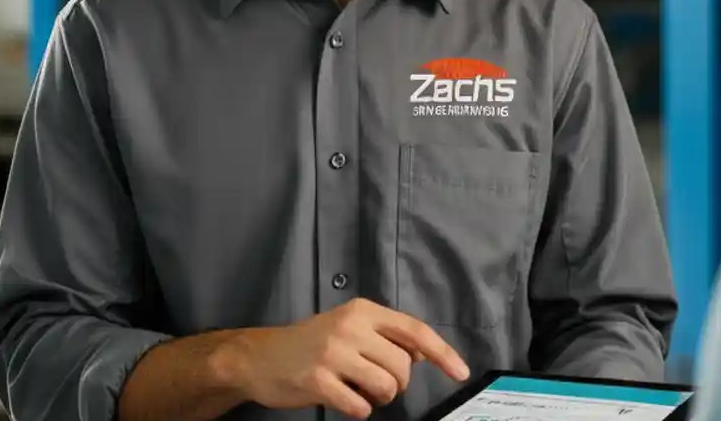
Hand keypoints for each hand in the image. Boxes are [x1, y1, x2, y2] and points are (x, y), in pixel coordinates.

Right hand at [229, 298, 469, 418]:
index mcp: (363, 311)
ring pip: (386, 387)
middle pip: (402, 366)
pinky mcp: (317, 380)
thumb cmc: (310, 343)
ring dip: (378, 397)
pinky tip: (342, 398)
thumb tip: (423, 354)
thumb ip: (385, 336)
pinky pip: (360, 406)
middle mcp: (351, 327)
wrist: (259, 357)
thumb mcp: (350, 327)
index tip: (461, 372)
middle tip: (375, 383)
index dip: (442, 353)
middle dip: (397, 383)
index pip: (415, 330)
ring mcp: (333, 353)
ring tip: (358, 390)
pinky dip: (358, 409)